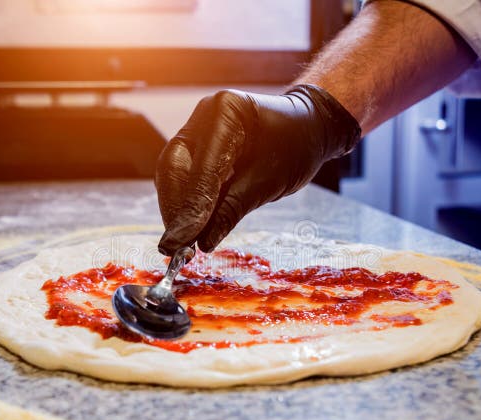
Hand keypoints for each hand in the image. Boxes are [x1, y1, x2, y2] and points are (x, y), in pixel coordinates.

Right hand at [156, 84, 360, 254]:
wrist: (307, 126)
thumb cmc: (296, 147)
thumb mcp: (269, 182)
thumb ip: (231, 209)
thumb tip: (203, 241)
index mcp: (226, 112)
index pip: (200, 168)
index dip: (190, 208)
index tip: (182, 242)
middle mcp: (205, 113)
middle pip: (174, 166)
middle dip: (174, 208)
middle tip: (174, 246)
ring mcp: (199, 124)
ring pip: (173, 170)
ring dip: (175, 207)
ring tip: (179, 241)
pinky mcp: (197, 140)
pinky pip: (182, 171)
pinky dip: (184, 199)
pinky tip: (186, 224)